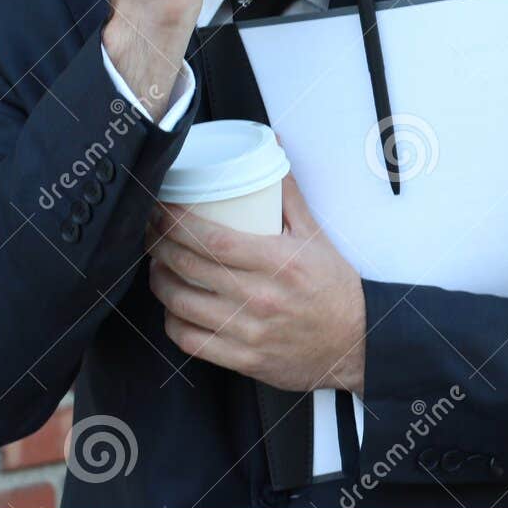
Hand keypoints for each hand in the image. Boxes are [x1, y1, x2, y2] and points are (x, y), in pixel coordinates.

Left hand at [144, 174, 366, 394]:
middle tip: (152, 230)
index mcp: (279, 263)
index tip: (162, 210)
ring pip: (181, 305)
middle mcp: (261, 298)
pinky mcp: (243, 359)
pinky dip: (172, 322)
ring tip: (158, 265)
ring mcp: (249, 332)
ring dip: (159, 281)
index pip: (213, 240)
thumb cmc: (334, 289)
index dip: (177, 223)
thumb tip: (274, 148)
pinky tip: (173, 307)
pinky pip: (190, 341)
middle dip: (159, 245)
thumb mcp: (315, 236)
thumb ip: (288, 194)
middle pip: (190, 267)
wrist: (355, 342)